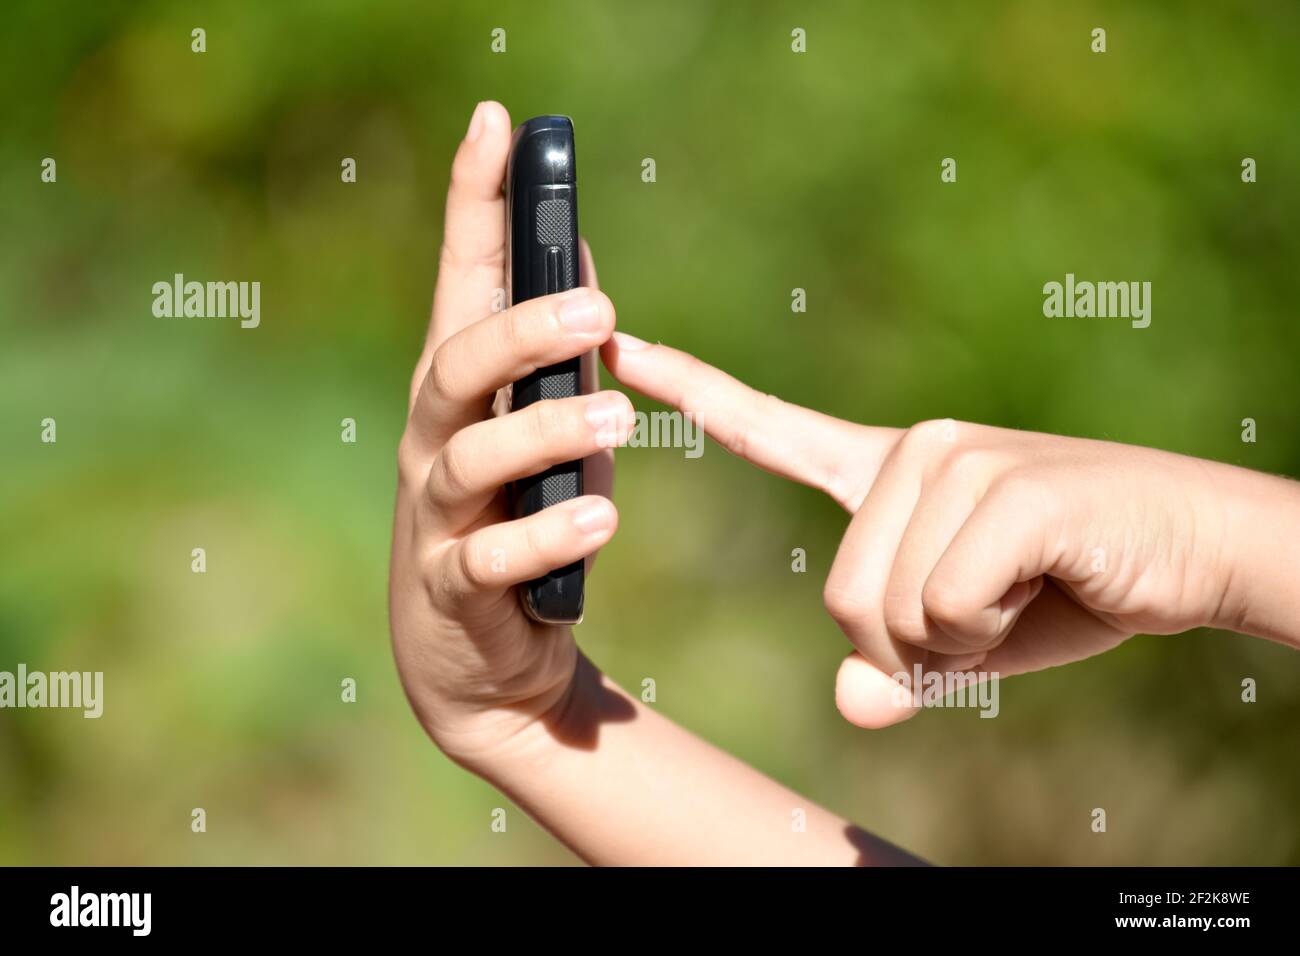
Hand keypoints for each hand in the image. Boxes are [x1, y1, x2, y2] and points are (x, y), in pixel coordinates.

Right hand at [389, 101, 632, 767]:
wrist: (481, 661)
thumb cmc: (519, 524)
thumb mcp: (541, 433)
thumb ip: (554, 361)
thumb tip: (587, 268)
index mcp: (459, 393)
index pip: (461, 281)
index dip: (473, 202)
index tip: (495, 123)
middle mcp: (434, 441)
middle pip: (455, 364)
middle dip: (519, 326)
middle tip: (598, 306)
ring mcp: (436, 516)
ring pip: (469, 457)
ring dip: (541, 429)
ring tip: (614, 414)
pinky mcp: (452, 588)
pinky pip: (493, 559)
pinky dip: (548, 536)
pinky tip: (603, 514)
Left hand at [603, 331, 1299, 727]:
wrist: (1190, 549)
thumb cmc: (1066, 585)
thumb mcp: (961, 643)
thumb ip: (895, 665)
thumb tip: (852, 702)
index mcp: (885, 472)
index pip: (767, 426)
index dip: (688, 391)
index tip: (618, 345)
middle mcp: (910, 451)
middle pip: (842, 600)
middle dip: (909, 650)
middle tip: (988, 619)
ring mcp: (956, 458)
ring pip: (890, 612)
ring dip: (959, 645)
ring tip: (1022, 592)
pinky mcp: (1007, 485)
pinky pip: (949, 607)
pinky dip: (992, 635)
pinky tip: (1045, 584)